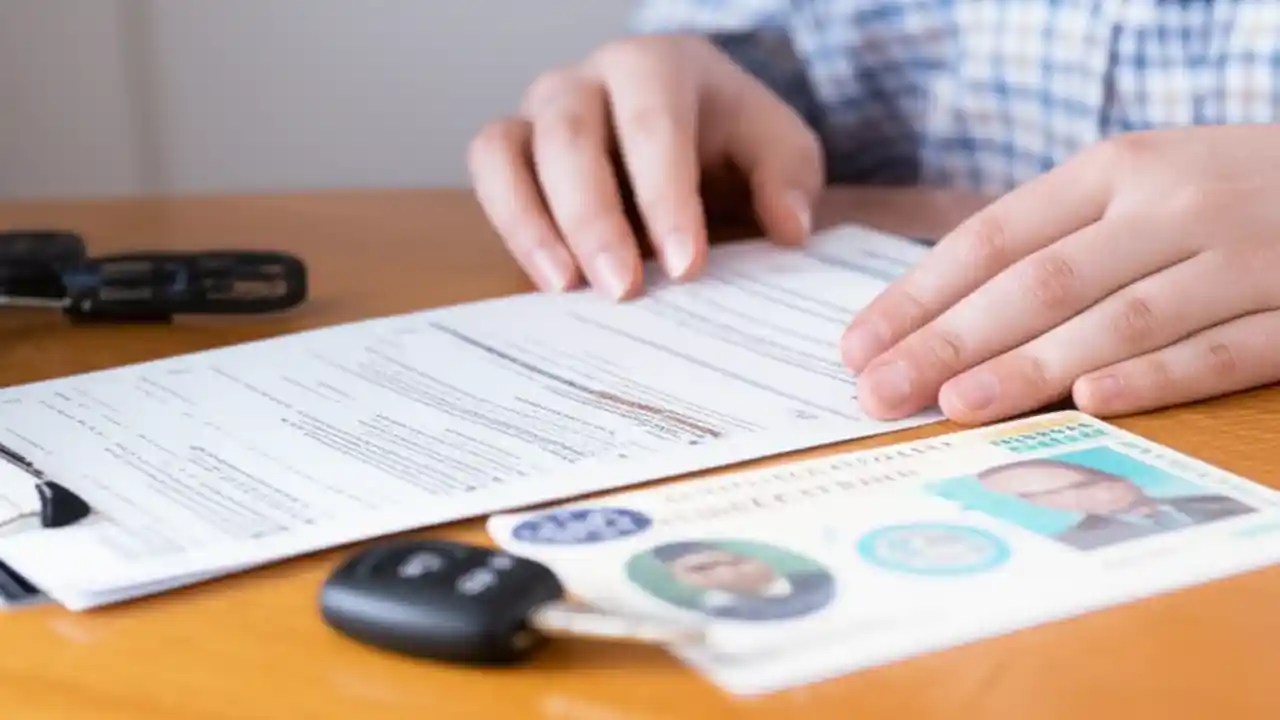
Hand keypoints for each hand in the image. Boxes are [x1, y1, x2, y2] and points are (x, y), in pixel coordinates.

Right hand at [467, 35, 821, 298]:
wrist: (691, 127)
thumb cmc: (729, 138)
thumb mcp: (777, 151)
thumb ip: (789, 180)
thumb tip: (788, 227)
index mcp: (656, 65)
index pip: (653, 124)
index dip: (666, 196)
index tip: (687, 265)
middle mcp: (587, 78)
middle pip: (571, 134)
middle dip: (595, 217)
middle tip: (623, 289)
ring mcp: (539, 110)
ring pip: (506, 148)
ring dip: (533, 223)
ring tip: (568, 288)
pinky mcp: (509, 146)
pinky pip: (489, 173)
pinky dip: (510, 225)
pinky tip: (550, 279)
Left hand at [841, 124, 1279, 422]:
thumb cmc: (1225, 192)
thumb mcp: (1139, 186)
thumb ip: (1055, 238)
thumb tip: (937, 311)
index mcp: (1116, 169)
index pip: (993, 237)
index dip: (920, 295)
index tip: (858, 346)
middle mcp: (1171, 204)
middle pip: (1039, 282)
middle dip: (946, 342)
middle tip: (878, 392)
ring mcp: (1239, 256)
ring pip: (1118, 318)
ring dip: (1030, 366)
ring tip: (953, 407)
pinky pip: (1220, 349)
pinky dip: (1155, 377)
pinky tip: (1090, 404)